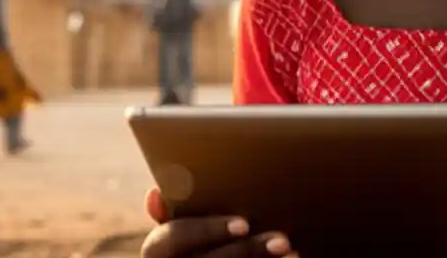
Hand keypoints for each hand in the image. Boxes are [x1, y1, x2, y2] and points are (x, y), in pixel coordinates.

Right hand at [141, 186, 295, 257]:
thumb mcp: (177, 237)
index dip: (207, 229)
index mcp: (155, 254)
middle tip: (282, 238)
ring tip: (291, 250)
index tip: (243, 223)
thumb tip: (155, 194)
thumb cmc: (195, 246)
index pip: (173, 237)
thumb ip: (172, 217)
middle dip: (246, 250)